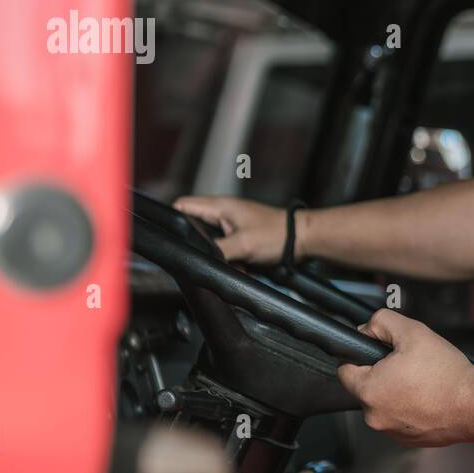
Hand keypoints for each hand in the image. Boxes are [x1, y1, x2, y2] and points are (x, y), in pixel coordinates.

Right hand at [171, 195, 290, 263]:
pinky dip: (231, 259)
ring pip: (210, 241)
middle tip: (205, 257)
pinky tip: (241, 266)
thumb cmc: (277, 235)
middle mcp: (223, 213)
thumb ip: (215, 252)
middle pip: (194, 227)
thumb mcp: (242, 245)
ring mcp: (233, 224)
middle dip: (197, 245)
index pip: (182, 206)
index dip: (172, 219)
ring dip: (218, 255)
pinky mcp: (241, 236)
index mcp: (219, 207)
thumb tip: (197, 259)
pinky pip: (226, 249)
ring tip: (233, 263)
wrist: (303, 240)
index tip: (170, 236)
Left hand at [337, 308, 473, 447]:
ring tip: (423, 383)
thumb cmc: (446, 374)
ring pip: (384, 404)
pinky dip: (410, 408)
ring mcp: (391, 431)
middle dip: (383, 374)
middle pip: (366, 387)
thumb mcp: (412, 332)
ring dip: (397, 393)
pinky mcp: (407, 440)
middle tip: (409, 366)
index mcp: (368, 390)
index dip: (361, 356)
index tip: (379, 354)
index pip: (345, 369)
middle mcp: (374, 416)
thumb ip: (381, 322)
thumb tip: (366, 329)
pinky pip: (400, 418)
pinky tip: (428, 398)